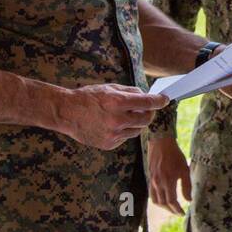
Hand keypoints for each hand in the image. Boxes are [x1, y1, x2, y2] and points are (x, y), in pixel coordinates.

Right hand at [53, 83, 168, 149]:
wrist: (66, 113)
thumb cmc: (88, 97)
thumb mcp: (110, 88)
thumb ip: (130, 92)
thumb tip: (147, 96)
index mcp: (118, 102)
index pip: (148, 102)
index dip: (159, 100)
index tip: (165, 99)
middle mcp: (117, 120)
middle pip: (146, 119)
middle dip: (149, 112)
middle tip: (145, 108)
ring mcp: (113, 134)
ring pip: (137, 130)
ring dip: (135, 122)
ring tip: (123, 115)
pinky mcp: (109, 144)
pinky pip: (125, 137)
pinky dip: (124, 131)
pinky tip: (111, 125)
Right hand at [148, 132, 190, 215]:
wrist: (161, 143)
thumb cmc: (175, 155)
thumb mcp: (184, 169)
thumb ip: (187, 186)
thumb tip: (189, 200)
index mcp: (168, 181)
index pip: (171, 201)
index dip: (177, 209)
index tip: (183, 213)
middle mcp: (158, 183)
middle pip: (163, 203)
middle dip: (171, 210)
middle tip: (178, 212)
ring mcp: (152, 181)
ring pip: (155, 200)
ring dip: (163, 207)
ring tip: (171, 208)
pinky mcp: (150, 178)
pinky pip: (152, 194)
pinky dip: (157, 200)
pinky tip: (164, 199)